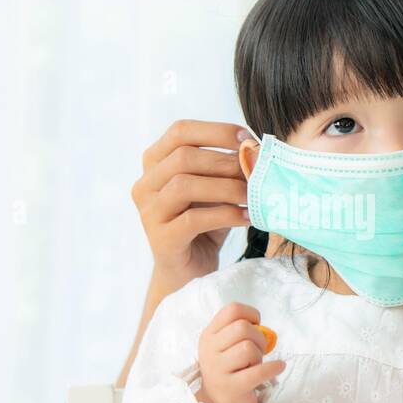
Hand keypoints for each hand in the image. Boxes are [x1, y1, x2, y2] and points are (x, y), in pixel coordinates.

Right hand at [132, 119, 251, 290]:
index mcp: (154, 163)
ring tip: (254, 195)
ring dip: (227, 188)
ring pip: (185, 185)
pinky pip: (193, 220)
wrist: (190, 272)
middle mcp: (144, 184)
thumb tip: (257, 149)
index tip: (247, 139)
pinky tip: (248, 217)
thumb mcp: (215, 189)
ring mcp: (149, 212)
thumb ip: (227, 168)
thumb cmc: (205, 224)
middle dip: (226, 161)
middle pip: (183, 156)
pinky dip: (226, 216)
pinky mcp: (161, 240)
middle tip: (257, 170)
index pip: (180, 131)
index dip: (216, 130)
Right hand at [195, 303, 285, 402]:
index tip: (255, 325)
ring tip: (254, 365)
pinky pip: (257, 372)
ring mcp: (218, 370)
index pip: (232, 310)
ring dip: (259, 356)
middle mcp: (209, 350)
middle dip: (258, 337)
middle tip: (257, 350)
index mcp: (209, 335)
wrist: (218, 400)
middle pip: (243, 327)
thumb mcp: (226, 344)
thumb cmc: (229, 366)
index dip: (250, 313)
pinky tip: (278, 367)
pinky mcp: (232, 387)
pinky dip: (272, 368)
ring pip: (248, 348)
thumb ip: (240, 330)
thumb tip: (265, 330)